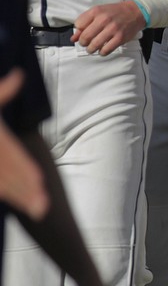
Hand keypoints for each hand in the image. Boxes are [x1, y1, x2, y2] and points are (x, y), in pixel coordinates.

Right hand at [0, 70, 48, 220]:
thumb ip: (3, 92)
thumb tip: (19, 75)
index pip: (12, 156)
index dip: (25, 169)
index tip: (40, 181)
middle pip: (8, 176)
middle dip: (26, 191)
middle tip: (44, 206)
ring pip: (1, 185)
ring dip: (19, 198)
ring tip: (38, 210)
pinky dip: (6, 195)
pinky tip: (19, 202)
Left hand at [72, 1, 143, 54]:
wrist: (135, 12)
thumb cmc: (115, 12)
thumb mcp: (98, 13)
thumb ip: (85, 24)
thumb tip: (73, 38)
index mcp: (96, 11)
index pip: (78, 25)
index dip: (79, 30)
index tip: (83, 32)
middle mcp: (104, 19)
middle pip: (85, 37)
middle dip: (83, 43)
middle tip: (86, 43)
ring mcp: (113, 29)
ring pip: (94, 45)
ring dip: (91, 49)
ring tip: (92, 49)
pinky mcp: (120, 38)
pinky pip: (106, 50)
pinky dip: (102, 52)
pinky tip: (103, 50)